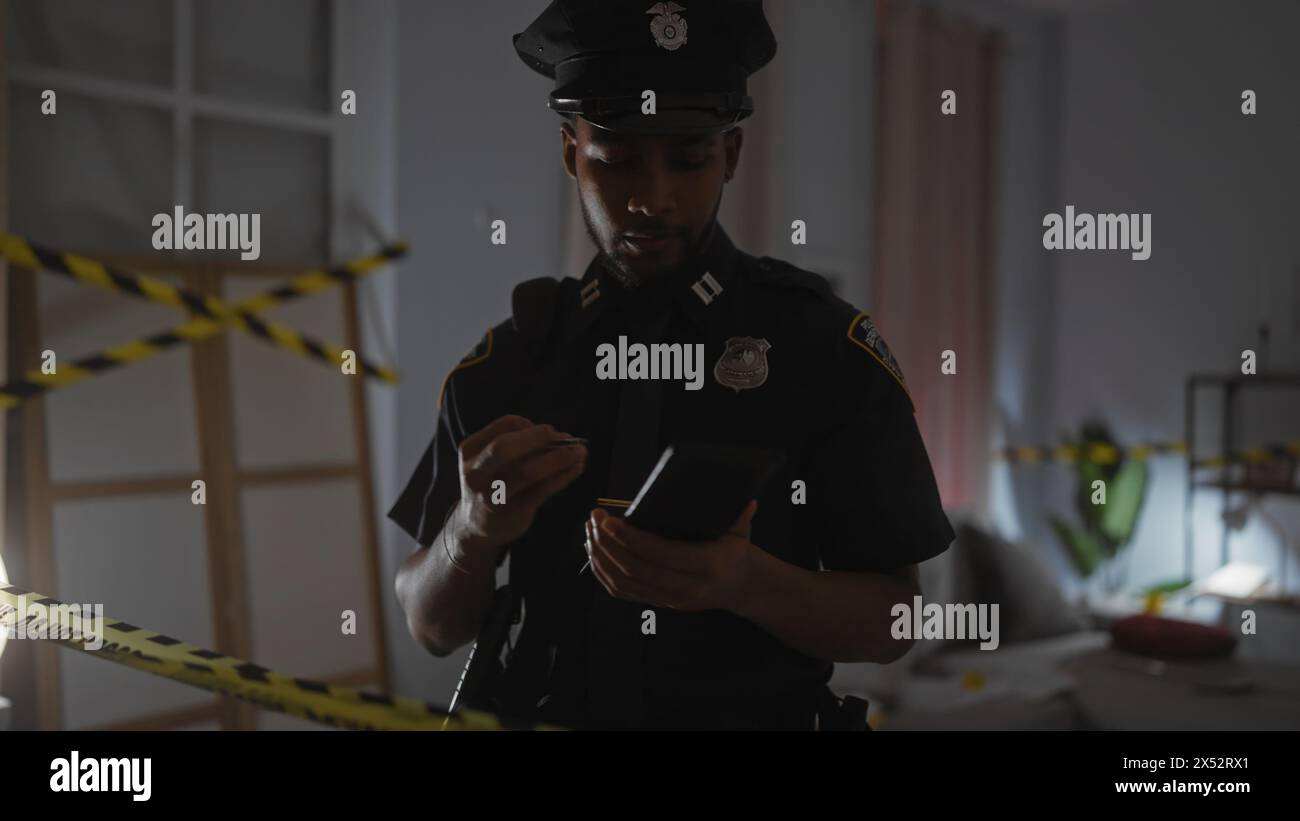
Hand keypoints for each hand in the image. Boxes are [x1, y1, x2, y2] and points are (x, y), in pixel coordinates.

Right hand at [454, 415, 587, 555]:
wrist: (476, 528)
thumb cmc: (492, 485)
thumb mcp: (492, 461)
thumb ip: (518, 447)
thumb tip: (559, 436)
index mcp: (471, 451)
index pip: (504, 426)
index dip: (530, 425)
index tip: (549, 431)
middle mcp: (476, 473)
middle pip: (505, 447)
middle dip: (540, 438)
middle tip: (567, 438)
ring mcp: (492, 495)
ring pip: (527, 471)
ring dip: (559, 458)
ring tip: (579, 452)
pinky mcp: (511, 513)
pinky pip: (541, 491)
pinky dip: (563, 477)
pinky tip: (576, 469)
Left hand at [584, 500, 759, 612]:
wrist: (738, 586)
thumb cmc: (735, 551)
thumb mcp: (742, 533)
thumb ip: (741, 517)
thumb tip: (748, 501)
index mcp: (707, 565)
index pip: (660, 554)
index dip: (631, 539)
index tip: (609, 519)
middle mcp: (687, 586)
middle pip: (636, 569)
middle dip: (609, 544)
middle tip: (593, 519)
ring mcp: (670, 599)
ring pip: (626, 583)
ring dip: (602, 558)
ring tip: (590, 532)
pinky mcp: (659, 603)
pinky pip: (624, 593)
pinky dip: (604, 574)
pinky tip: (594, 553)